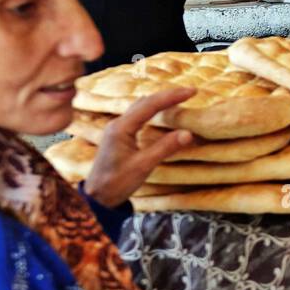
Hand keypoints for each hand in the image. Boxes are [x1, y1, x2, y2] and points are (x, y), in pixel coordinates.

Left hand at [83, 86, 195, 207]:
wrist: (97, 197)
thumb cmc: (117, 183)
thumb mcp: (143, 166)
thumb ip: (165, 148)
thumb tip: (188, 133)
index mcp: (121, 128)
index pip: (150, 105)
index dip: (172, 97)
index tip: (192, 91)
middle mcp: (118, 124)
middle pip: (145, 102)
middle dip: (167, 95)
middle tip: (189, 92)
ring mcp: (117, 129)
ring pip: (141, 107)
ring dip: (160, 101)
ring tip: (179, 98)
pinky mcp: (119, 136)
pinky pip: (138, 116)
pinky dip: (153, 110)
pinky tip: (161, 113)